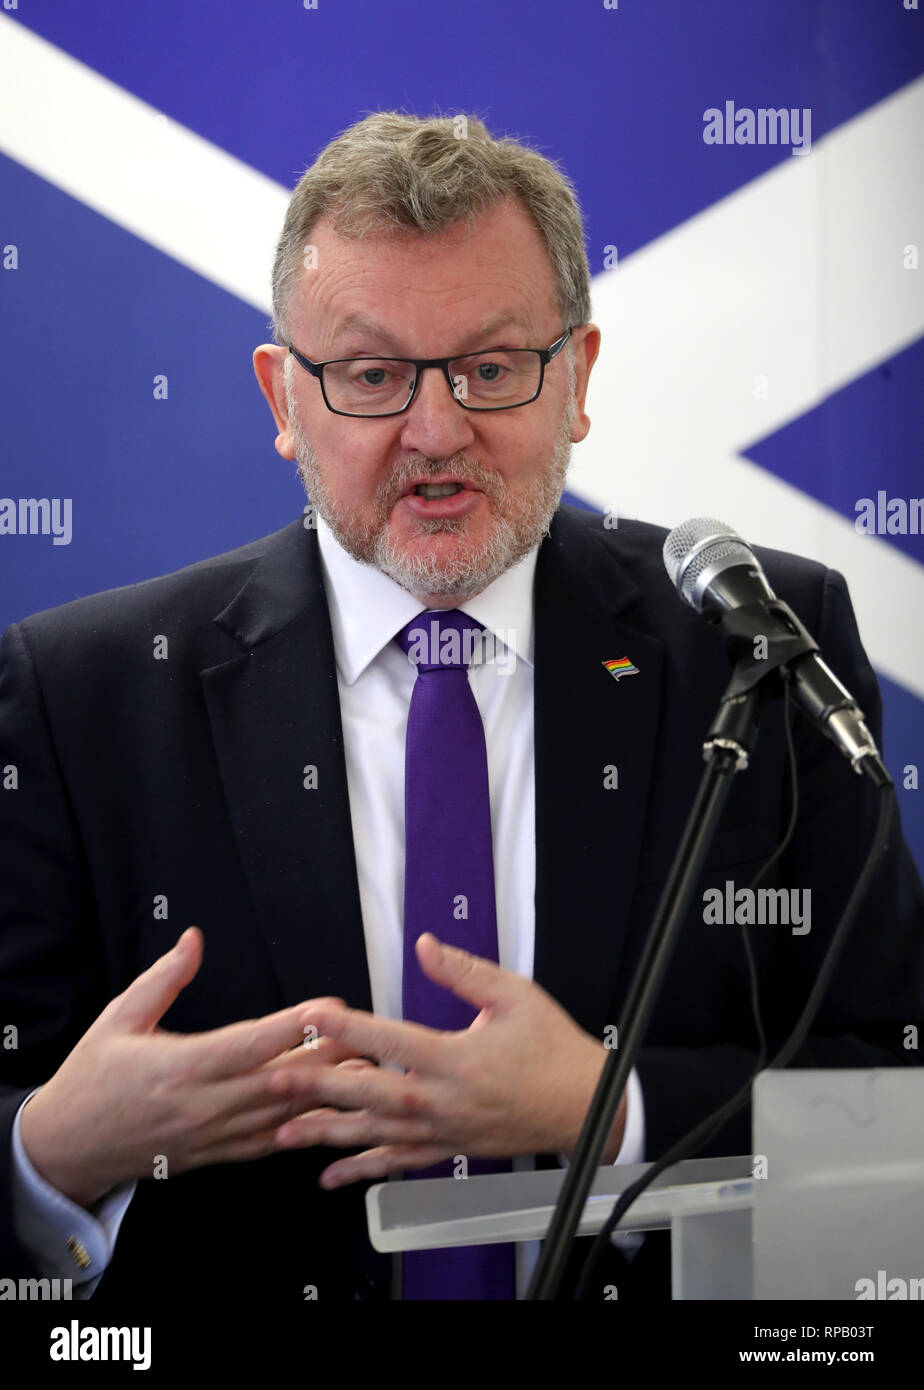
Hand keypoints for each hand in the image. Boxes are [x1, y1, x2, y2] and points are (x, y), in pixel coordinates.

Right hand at [18, 927, 363, 1208]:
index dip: (294, 1025)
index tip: (329, 1006)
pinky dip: (302, 1126)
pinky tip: (329, 1109)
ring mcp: (211, 1135)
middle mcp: (202, 1104)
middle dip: (327, 1057)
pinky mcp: (215, 1155)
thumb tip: (193, 940)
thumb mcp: (119, 1018)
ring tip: (362, 1068)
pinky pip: (268, 1142)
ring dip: (324, 1092)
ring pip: (281, 1114)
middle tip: (365, 1035)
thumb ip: (163, 979)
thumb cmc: (93, 1078)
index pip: (250, 1044)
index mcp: (181, 1066)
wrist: (67, 1146)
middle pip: (279, 1080)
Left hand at [272, 933, 627, 1186]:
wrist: (587, 1108)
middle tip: (274, 1082)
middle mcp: (441, 1100)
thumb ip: (463, 971)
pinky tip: (329, 1173)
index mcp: (455, 1058)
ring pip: (373, 1134)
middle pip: (367, 1094)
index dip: (346, 1027)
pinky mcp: (447, 1150)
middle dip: (316, 1087)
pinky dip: (360, 1170)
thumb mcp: (514, 996)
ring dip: (325, 1132)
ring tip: (282, 1131)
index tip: (311, 1017)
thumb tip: (424, 945)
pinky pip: (396, 1163)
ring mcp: (442, 1132)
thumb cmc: (553, 1050)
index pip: (389, 1040)